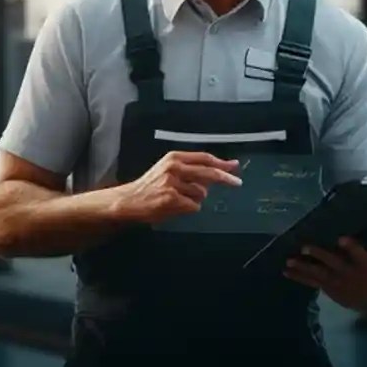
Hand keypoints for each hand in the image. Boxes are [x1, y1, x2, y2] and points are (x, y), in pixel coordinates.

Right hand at [111, 151, 241, 224]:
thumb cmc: (150, 186)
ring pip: (201, 193)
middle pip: (209, 172)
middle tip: (236, 183)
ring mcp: (173, 183)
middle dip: (225, 178)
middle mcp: (174, 167)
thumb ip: (189, 170)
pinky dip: (188, 209)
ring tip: (179, 200)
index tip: (234, 166)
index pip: (204, 158)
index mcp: (174, 158)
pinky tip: (175, 207)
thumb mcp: (168, 170)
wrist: (130, 200)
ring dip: (195, 199)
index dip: (221, 162)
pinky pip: (194, 206)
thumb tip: (216, 173)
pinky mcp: (172, 199)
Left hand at [283, 236, 366, 313]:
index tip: (342, 239)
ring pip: (320, 275)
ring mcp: (340, 285)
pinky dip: (300, 277)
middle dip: (320, 256)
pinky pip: (313, 283)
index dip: (352, 248)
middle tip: (306, 247)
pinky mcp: (331, 290)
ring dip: (303, 268)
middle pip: (335, 265)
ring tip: (289, 262)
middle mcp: (353, 277)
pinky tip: (286, 272)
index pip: (361, 257)